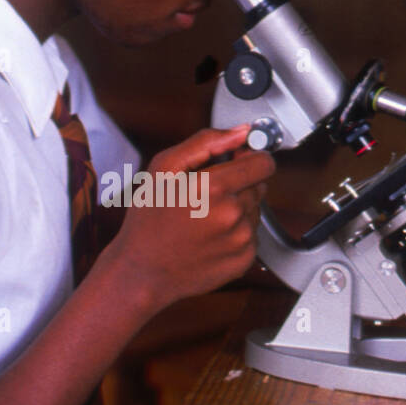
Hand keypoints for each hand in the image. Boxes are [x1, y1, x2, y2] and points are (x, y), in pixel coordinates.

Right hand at [105, 124, 275, 314]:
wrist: (142, 272)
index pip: (263, 163)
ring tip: (204, 219)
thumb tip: (241, 132)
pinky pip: (251, 236)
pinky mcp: (244, 260)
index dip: (251, 158)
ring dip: (237, 210)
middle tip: (206, 196)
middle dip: (238, 185)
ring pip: (255, 211)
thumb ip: (205, 143)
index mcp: (214, 188)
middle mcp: (233, 215)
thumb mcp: (163, 169)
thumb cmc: (148, 221)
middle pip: (259, 186)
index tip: (239, 161)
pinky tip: (209, 237)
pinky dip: (235, 234)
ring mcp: (241, 241)